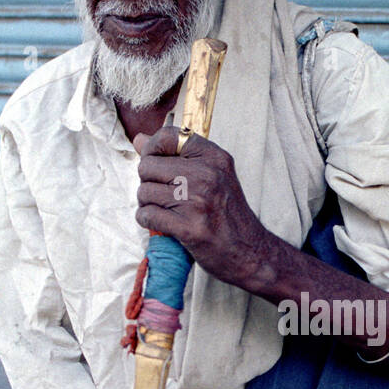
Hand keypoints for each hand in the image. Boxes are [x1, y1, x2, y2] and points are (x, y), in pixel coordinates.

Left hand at [134, 125, 271, 289]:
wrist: (250, 252)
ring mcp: (197, 201)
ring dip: (147, 204)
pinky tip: (161, 224)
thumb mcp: (213, 176)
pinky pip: (147, 215)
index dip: (152, 150)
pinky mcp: (188, 227)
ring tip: (164, 210)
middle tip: (162, 195)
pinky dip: (147, 221)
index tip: (156, 165)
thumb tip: (139, 139)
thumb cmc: (228, 215)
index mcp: (214, 158)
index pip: (167, 137)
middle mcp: (207, 175)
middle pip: (148, 166)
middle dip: (148, 182)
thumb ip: (177, 156)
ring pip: (144, 192)